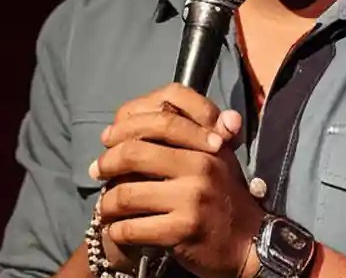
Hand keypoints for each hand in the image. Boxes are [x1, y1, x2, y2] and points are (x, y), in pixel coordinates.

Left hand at [90, 83, 263, 277]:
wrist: (248, 242)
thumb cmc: (223, 196)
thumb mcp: (215, 158)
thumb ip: (190, 132)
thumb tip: (161, 104)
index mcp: (206, 144)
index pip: (159, 121)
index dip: (124, 128)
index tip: (106, 139)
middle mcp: (201, 166)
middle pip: (134, 153)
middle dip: (107, 163)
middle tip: (96, 171)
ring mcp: (192, 198)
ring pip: (127, 194)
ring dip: (107, 203)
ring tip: (105, 207)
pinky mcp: (184, 229)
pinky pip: (133, 228)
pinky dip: (118, 230)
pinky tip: (119, 230)